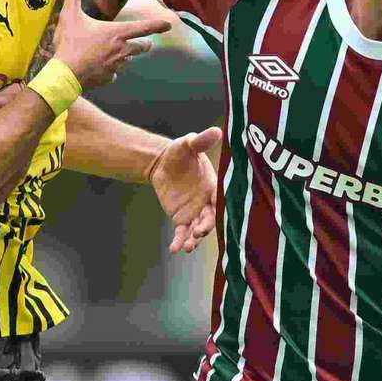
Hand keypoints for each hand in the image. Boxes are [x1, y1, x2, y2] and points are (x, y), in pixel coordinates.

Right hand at [54, 0, 169, 87]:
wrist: (65, 75)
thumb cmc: (70, 44)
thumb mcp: (70, 15)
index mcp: (116, 33)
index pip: (143, 27)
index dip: (157, 25)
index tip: (169, 24)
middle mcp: (121, 50)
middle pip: (141, 47)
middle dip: (145, 44)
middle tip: (147, 43)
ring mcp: (115, 66)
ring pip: (127, 61)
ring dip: (126, 57)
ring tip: (120, 55)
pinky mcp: (107, 79)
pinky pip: (113, 75)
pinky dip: (110, 71)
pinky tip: (102, 69)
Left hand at [149, 128, 221, 252]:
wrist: (162, 164)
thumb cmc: (179, 152)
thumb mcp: (188, 144)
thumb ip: (200, 141)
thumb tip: (216, 131)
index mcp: (213, 185)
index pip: (220, 197)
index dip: (219, 206)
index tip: (216, 213)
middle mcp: (207, 201)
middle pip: (211, 218)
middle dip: (206, 226)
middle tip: (199, 232)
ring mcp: (195, 212)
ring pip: (198, 229)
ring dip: (195, 239)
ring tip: (188, 246)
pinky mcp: (182, 218)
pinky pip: (183, 232)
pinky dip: (180, 241)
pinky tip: (175, 249)